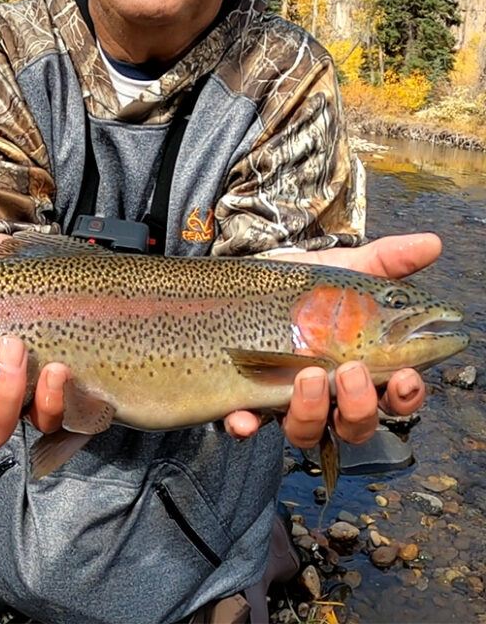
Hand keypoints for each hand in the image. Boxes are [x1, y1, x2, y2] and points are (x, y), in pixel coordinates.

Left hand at [224, 233, 438, 445]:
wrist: (252, 280)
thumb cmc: (309, 285)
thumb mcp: (345, 271)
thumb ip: (387, 261)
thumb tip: (431, 243)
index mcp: (362, 369)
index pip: (393, 397)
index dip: (405, 396)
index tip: (404, 377)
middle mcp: (328, 395)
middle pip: (354, 425)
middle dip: (358, 407)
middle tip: (350, 370)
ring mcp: (287, 400)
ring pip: (306, 431)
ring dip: (310, 413)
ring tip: (306, 374)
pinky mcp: (248, 398)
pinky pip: (247, 425)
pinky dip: (246, 426)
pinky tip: (243, 419)